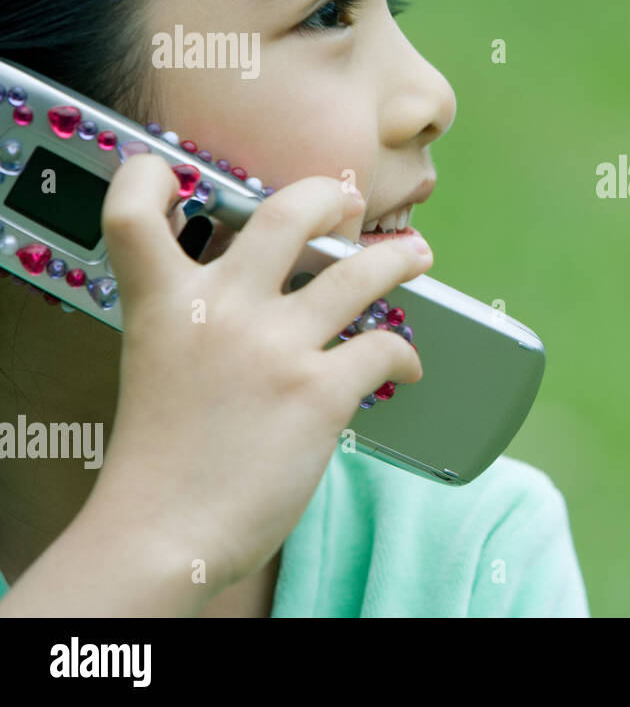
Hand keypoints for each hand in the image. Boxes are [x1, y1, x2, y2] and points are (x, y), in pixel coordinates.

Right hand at [88, 152, 431, 595]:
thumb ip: (198, 322)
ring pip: (363, 271)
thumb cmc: (162, 461)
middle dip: (330, 196)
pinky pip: (385, 349)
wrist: (163, 534)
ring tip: (417, 256)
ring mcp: (275, 345)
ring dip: (400, 259)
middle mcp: (223, 308)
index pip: (133, 212)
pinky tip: (405, 367)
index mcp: (165, 303)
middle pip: (287, 212)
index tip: (170, 174)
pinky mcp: (320, 390)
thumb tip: (263, 296)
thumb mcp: (160, 367)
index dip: (145, 178)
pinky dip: (403, 356)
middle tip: (351, 202)